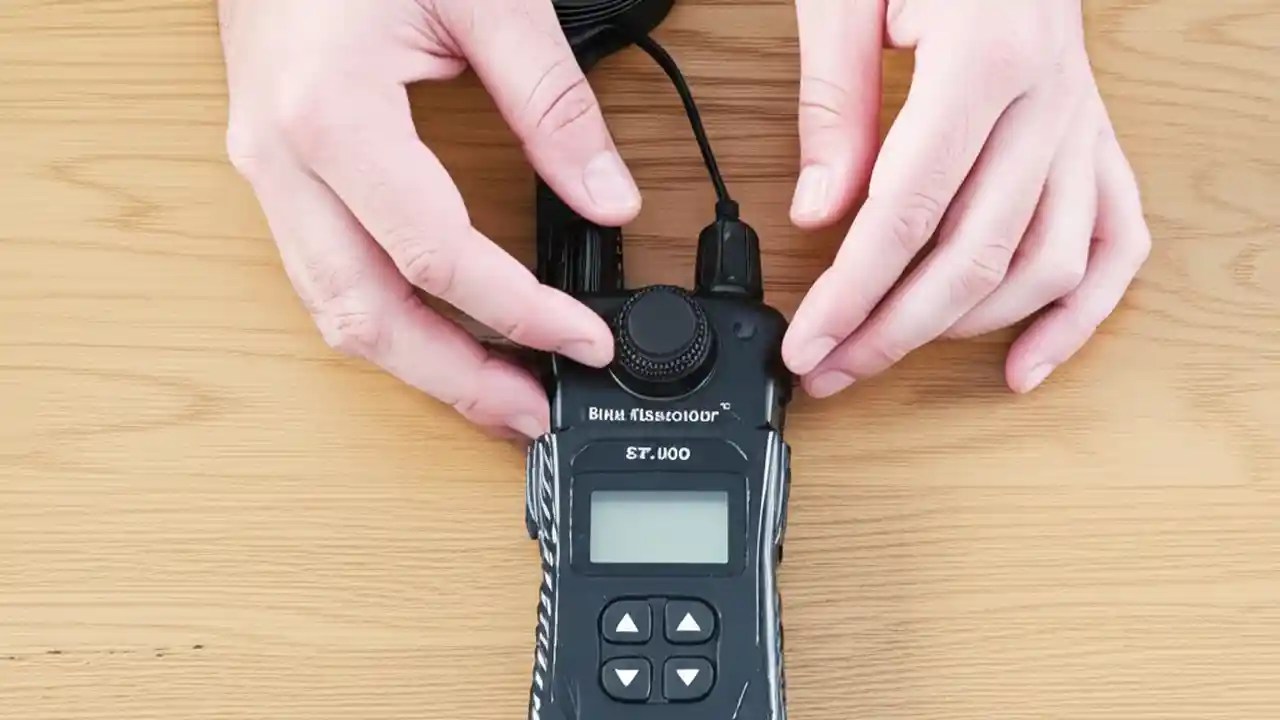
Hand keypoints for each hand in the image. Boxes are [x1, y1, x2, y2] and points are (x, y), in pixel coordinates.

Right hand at [218, 0, 641, 437]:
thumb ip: (553, 104)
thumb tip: (609, 197)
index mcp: (331, 114)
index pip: (436, 255)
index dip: (519, 313)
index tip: (583, 340)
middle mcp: (283, 162)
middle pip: (368, 316)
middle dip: (455, 382)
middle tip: (532, 416)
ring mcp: (267, 177)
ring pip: (335, 313)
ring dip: (417, 368)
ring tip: (494, 398)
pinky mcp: (275, 178)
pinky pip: (324, 279)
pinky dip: (385, 326)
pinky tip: (437, 340)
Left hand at [783, 0, 1151, 396]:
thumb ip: (835, 102)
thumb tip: (821, 212)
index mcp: (984, 61)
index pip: (907, 213)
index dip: (852, 293)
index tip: (809, 342)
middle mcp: (1048, 103)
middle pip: (975, 256)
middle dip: (893, 332)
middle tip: (832, 369)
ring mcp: (1081, 126)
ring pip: (1045, 265)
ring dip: (967, 330)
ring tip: (893, 356)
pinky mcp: (1096, 140)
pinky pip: (1115, 242)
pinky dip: (1078, 315)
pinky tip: (1024, 362)